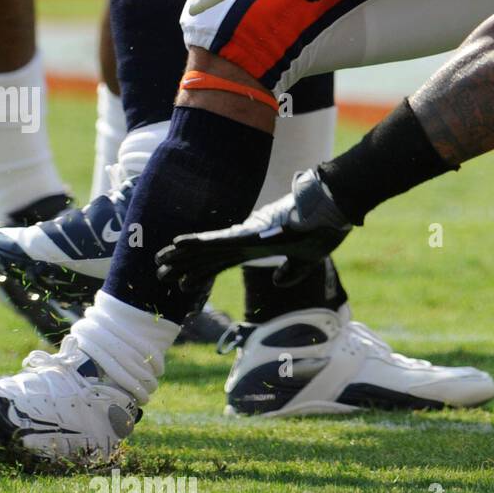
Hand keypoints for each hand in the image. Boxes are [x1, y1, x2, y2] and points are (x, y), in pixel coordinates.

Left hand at [156, 168, 353, 292]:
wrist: (334, 208)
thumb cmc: (324, 229)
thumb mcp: (307, 259)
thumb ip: (291, 271)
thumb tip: (276, 282)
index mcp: (258, 246)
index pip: (223, 262)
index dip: (202, 273)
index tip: (182, 284)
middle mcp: (248, 238)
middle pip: (209, 254)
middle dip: (184, 264)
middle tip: (159, 272)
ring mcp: (248, 233)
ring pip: (208, 246)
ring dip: (183, 254)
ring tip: (159, 260)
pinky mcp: (252, 230)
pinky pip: (219, 239)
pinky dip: (198, 242)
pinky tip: (179, 242)